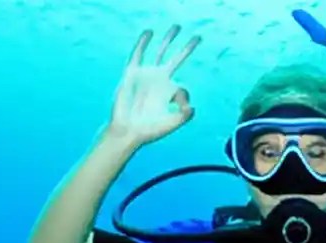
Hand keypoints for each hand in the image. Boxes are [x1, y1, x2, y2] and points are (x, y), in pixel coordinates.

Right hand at [107, 25, 200, 148]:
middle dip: (186, 49)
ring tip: (177, 27)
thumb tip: (192, 107)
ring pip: (159, 53)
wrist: (127, 131)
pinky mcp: (132, 74)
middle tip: (198, 38)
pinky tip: (149, 32)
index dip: (183, 97)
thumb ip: (184, 116)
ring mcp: (146, 75)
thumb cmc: (149, 130)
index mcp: (169, 92)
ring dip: (168, 41)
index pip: (182, 87)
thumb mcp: (170, 124)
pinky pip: (138, 55)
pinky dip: (143, 44)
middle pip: (176, 60)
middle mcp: (159, 81)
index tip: (181, 107)